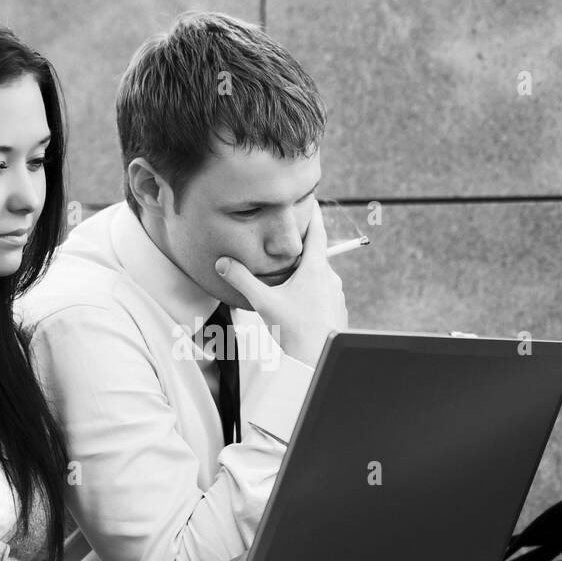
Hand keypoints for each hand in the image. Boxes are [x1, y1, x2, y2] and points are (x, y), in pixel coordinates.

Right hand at [213, 204, 348, 366]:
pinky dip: (313, 293)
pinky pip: (325, 294)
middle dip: (303, 249)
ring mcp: (337, 294)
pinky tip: (300, 304)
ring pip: (320, 277)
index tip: (311, 200)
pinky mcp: (338, 310)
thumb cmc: (295, 331)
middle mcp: (330, 278)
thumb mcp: (264, 303)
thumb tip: (223, 263)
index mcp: (315, 269)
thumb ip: (242, 280)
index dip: (314, 214)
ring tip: (290, 279)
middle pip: (317, 255)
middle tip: (290, 242)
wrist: (318, 360)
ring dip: (307, 275)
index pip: (318, 231)